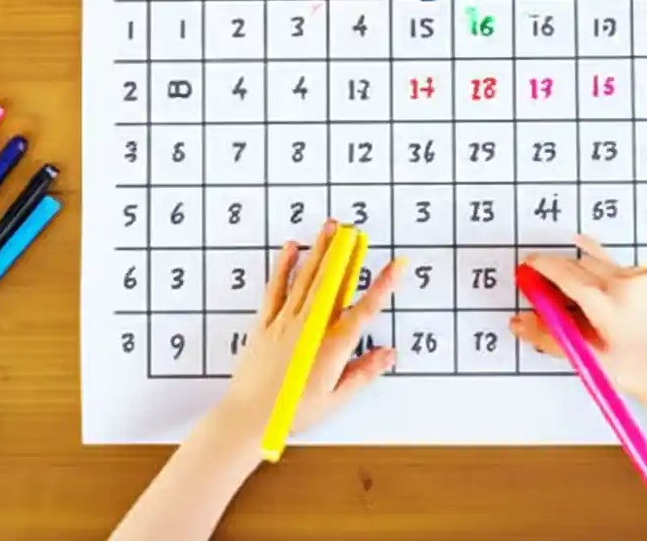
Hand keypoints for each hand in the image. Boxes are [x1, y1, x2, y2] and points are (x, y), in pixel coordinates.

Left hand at [221, 220, 401, 440]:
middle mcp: (310, 328)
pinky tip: (291, 248)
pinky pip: (276, 288)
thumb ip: (363, 373)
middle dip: (345, 253)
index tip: (397, 264)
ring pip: (307, 278)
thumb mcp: (336, 399)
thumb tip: (388, 354)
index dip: (383, 285)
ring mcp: (286, 322)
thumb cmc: (291, 413)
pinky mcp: (265, 323)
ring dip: (320, 250)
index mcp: (333, 347)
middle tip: (356, 230)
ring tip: (331, 228)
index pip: (365, 309)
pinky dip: (284, 266)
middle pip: (332, 282)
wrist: (249, 418)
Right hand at [509, 235, 646, 405]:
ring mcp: (634, 280)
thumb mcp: (584, 357)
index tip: (526, 266)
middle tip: (535, 277)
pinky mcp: (641, 280)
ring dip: (572, 262)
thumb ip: (549, 337)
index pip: (566, 275)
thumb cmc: (632, 371)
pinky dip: (591, 256)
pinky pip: (608, 260)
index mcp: (607, 304)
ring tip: (556, 273)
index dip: (542, 267)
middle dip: (554, 266)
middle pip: (577, 264)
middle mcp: (621, 285)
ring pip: (592, 259)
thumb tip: (520, 323)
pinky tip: (582, 249)